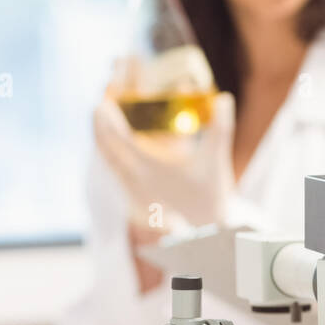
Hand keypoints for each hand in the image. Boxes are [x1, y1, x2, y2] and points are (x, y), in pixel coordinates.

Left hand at [94, 88, 235, 230]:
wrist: (206, 226)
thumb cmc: (210, 192)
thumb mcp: (216, 158)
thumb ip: (221, 127)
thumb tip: (225, 98)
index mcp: (151, 168)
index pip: (121, 140)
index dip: (110, 120)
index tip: (103, 102)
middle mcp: (136, 178)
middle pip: (107, 149)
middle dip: (99, 126)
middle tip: (98, 105)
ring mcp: (134, 187)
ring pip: (108, 160)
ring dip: (102, 139)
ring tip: (100, 121)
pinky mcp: (137, 192)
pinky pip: (115, 169)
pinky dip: (110, 153)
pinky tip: (113, 146)